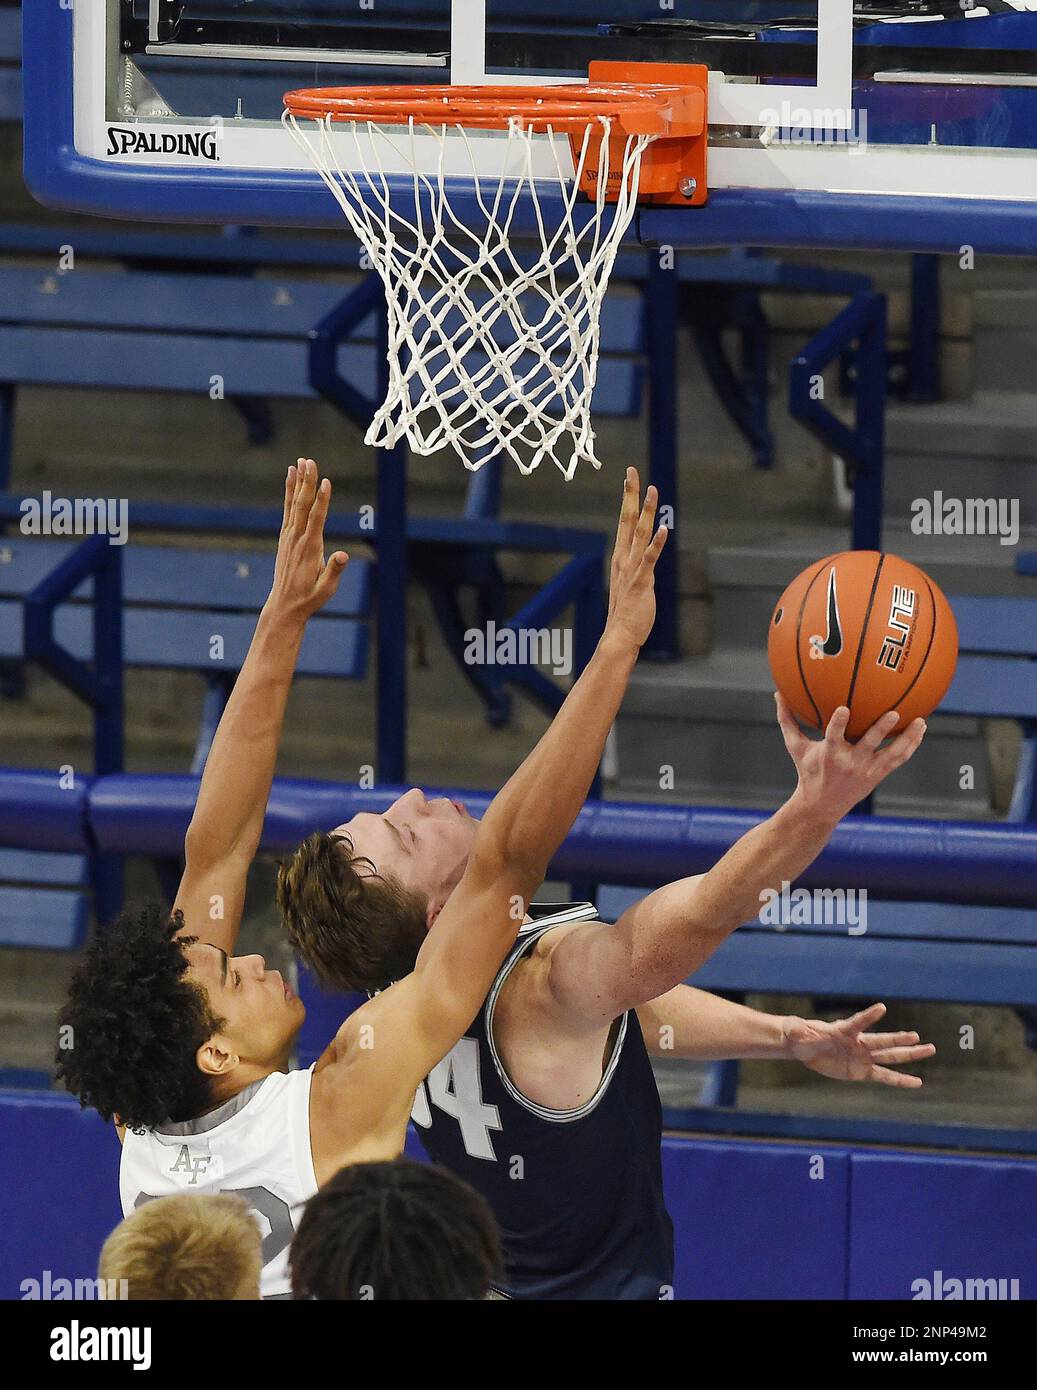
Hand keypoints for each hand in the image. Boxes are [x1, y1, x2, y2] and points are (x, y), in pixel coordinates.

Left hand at [268, 458, 348, 620]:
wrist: (285, 605)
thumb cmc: (310, 597)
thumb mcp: (327, 589)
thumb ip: (335, 571)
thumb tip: (343, 555)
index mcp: (310, 548)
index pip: (316, 519)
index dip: (321, 500)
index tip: (325, 481)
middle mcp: (297, 538)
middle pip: (303, 505)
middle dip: (307, 482)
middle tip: (310, 461)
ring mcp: (289, 536)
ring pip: (294, 504)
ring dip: (297, 482)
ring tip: (299, 462)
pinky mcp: (286, 537)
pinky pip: (288, 509)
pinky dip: (289, 493)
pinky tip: (291, 479)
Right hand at [603, 467, 667, 654]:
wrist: (619, 636)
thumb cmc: (626, 614)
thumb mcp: (630, 586)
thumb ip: (635, 570)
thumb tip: (642, 560)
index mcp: (620, 558)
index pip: (624, 522)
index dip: (628, 498)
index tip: (630, 478)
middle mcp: (623, 559)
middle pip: (627, 520)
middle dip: (631, 494)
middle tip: (632, 471)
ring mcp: (631, 570)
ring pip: (640, 533)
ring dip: (647, 511)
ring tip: (653, 490)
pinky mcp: (641, 582)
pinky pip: (650, 558)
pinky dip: (657, 543)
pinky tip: (665, 528)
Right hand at [776, 694, 925, 826]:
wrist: (821, 806)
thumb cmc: (807, 771)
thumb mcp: (796, 747)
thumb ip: (788, 720)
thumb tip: (778, 693)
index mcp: (829, 754)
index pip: (834, 736)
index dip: (839, 723)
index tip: (844, 709)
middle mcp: (850, 762)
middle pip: (868, 744)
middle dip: (880, 729)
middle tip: (893, 713)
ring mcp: (867, 770)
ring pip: (891, 753)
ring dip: (907, 738)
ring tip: (921, 721)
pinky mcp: (878, 775)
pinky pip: (898, 759)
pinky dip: (911, 745)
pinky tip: (920, 729)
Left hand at [783, 1003, 934, 1087]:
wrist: (806, 1047)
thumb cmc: (801, 1035)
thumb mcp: (797, 1032)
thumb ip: (798, 1029)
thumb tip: (794, 1027)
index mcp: (844, 1030)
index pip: (858, 1022)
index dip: (868, 1016)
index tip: (882, 1007)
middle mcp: (859, 1042)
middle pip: (882, 1041)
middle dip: (899, 1039)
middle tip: (917, 1036)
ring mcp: (863, 1057)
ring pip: (891, 1057)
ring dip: (910, 1054)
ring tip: (930, 1050)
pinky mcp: (862, 1071)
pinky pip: (885, 1076)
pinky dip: (901, 1080)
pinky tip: (917, 1082)